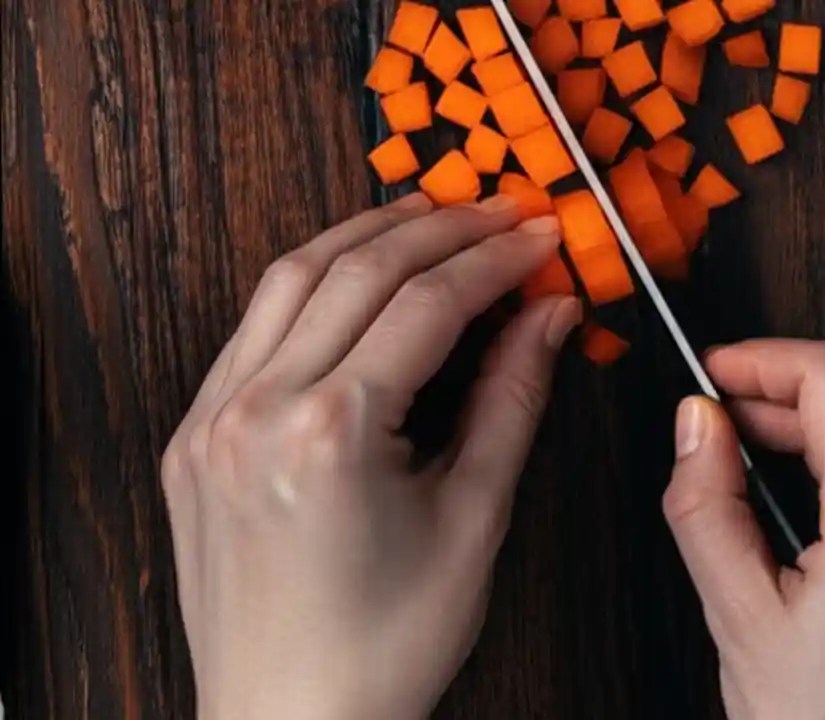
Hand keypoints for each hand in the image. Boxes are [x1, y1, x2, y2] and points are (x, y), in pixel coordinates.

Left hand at [162, 194, 581, 719]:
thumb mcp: (473, 519)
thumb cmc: (386, 645)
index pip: (428, 303)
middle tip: (500, 212)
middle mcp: (257, 409)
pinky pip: (253, 328)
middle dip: (440, 228)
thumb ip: (511, 400)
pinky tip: (355, 279)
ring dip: (366, 235)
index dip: (495, 258)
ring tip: (431, 218)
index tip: (540, 235)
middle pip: (359, 270)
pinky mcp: (193, 436)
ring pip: (291, 279)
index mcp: (331, 433)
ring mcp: (211, 418)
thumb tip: (548, 316)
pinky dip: (310, 286)